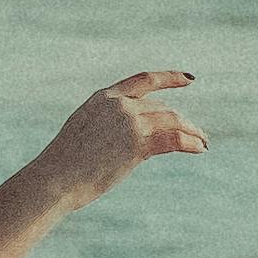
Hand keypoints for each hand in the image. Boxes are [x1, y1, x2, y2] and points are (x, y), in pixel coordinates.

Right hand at [46, 67, 203, 201]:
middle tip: (198, 134)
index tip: (188, 79)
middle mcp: (119, 105)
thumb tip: (121, 136)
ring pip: (173, 120)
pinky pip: (173, 139)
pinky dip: (190, 142)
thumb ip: (104, 126)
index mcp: (103, 97)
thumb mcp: (83, 132)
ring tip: (203, 142)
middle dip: (183, 121)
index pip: (143, 81)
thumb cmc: (63, 164)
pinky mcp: (136, 145)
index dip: (169, 78)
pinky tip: (200, 148)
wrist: (54, 179)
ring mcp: (129, 123)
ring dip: (192, 131)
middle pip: (162, 108)